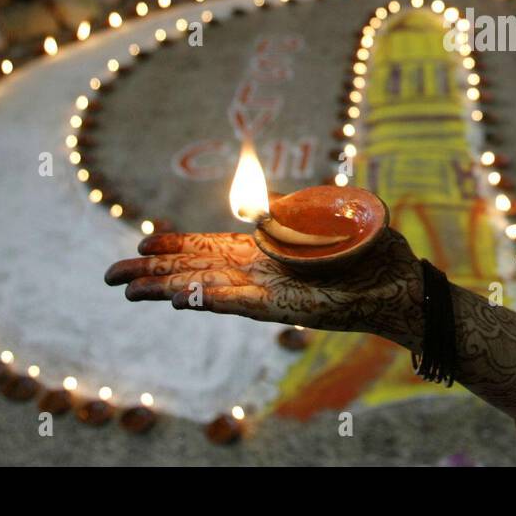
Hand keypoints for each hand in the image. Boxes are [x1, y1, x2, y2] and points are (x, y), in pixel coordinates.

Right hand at [104, 224, 423, 340]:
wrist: (404, 285)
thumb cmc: (373, 254)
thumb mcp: (328, 221)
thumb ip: (292, 214)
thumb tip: (261, 206)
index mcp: (269, 254)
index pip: (211, 250)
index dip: (177, 247)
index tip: (141, 243)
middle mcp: (261, 276)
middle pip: (197, 272)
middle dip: (155, 273)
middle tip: (111, 275)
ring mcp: (268, 294)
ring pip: (206, 290)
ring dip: (168, 289)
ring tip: (128, 289)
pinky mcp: (283, 309)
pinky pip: (237, 302)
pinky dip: (206, 297)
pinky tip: (176, 295)